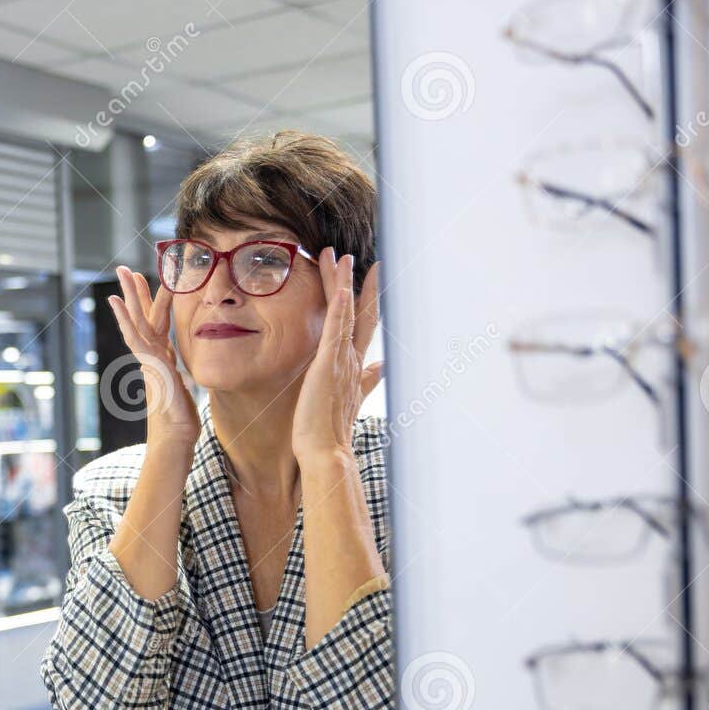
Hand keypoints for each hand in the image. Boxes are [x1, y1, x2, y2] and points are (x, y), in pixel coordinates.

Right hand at [108, 266, 199, 448]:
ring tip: (123, 276)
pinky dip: (126, 319)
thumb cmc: (181, 422)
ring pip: (138, 322)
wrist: (174, 440)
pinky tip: (117, 304)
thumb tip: (182, 379)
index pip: (156, 324)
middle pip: (142, 317)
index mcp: (162, 359)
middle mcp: (153, 357)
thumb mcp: (185, 392)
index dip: (150, 303)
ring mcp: (150, 361)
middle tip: (124, 269)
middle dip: (134, 293)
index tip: (144, 283)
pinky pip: (137, 337)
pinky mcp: (150, 366)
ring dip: (131, 298)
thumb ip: (180, 380)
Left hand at [291, 250, 381, 467]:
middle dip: (359, 284)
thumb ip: (367, 380)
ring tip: (340, 256)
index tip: (371, 277)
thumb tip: (382, 367)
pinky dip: (341, 306)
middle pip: (359, 313)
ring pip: (345, 314)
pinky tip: (342, 286)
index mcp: (354, 367)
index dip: (367, 300)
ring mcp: (343, 361)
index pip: (363, 326)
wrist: (326, 453)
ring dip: (343, 283)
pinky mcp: (329, 365)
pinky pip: (336, 329)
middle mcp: (353, 360)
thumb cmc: (329, 432)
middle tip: (357, 256)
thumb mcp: (349, 399)